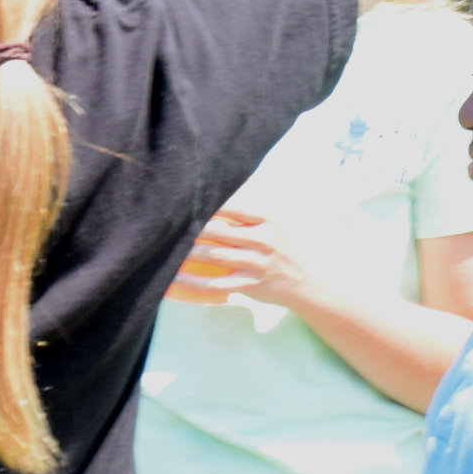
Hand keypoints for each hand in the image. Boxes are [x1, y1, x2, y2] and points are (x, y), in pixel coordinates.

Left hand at [171, 207, 320, 314]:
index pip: (233, 207)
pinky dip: (194, 282)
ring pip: (215, 256)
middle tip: (168, 224)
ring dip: (188, 252)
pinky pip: (217, 283)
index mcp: (267, 220)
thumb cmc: (281, 248)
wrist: (305, 283)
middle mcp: (263, 240)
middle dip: (193, 228)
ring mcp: (257, 264)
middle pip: (220, 231)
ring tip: (166, 247)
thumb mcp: (273, 224)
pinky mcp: (251, 285)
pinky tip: (176, 277)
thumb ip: (248, 210)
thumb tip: (219, 188)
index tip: (186, 200)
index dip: (208, 203)